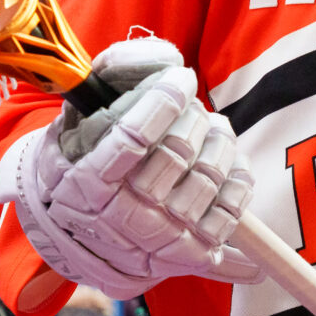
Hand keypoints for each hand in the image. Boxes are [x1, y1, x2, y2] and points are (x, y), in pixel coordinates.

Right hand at [0, 38, 260, 299]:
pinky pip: (231, 213)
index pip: (134, 135)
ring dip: (221, 142)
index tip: (180, 77)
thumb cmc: (81, 162)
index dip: (166, 99)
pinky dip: (240, 181)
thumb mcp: (76, 118)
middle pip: (178, 152)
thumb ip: (114, 76)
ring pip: (209, 177)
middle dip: (195, 116)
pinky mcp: (190, 255)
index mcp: (87, 181)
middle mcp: (123, 215)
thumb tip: (168, 60)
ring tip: (215, 129)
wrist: (75, 238)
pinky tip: (231, 163)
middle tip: (194, 107)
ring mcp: (159, 238)